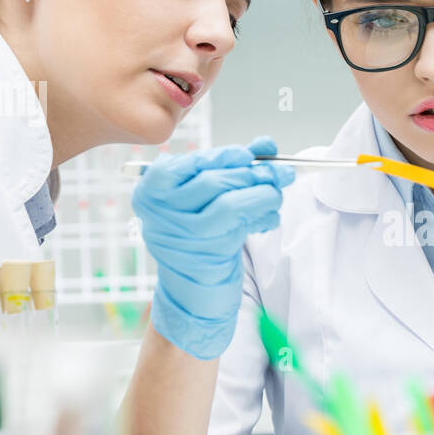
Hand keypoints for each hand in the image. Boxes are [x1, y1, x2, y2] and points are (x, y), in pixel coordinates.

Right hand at [131, 136, 293, 359]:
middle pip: (214, 181)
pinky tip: (271, 216)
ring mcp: (182, 236)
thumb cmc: (198, 234)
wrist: (190, 289)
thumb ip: (229, 167)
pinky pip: (242, 227)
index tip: (248, 154)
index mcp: (151, 192)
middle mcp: (160, 213)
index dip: (221, 156)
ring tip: (277, 194)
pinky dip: (263, 217)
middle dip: (254, 173)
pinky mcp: (207, 255)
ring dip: (263, 195)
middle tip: (282, 171)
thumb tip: (266, 145)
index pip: (186, 164)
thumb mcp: (203, 197)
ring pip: (230, 204)